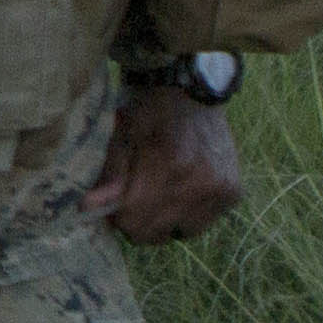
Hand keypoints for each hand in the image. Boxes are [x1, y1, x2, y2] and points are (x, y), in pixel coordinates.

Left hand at [91, 86, 241, 246]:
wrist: (193, 89)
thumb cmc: (151, 110)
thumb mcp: (123, 134)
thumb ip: (110, 174)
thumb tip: (89, 207)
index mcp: (170, 165)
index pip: (134, 220)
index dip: (118, 215)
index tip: (115, 199)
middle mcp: (200, 183)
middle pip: (154, 233)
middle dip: (138, 220)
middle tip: (136, 195)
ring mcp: (220, 191)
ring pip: (178, 233)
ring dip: (164, 220)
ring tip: (161, 190)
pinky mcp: (233, 194)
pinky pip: (200, 224)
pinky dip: (187, 214)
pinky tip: (183, 189)